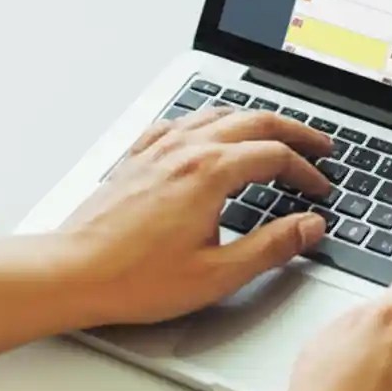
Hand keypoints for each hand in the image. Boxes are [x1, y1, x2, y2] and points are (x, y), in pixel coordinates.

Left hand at [58, 106, 332, 325]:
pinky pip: (183, 122)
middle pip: (255, 121)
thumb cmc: (134, 277)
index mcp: (209, 172)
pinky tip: (211, 132)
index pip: (276, 156)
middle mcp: (186, 149)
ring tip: (276, 132)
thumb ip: (272, 246)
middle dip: (295, 131)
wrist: (72, 272)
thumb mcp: (218, 273)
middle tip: (320, 144)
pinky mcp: (139, 156)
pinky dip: (211, 121)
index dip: (306, 171)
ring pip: (220, 113)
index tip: (319, 189)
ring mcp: (160, 148)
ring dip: (256, 120)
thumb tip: (309, 226)